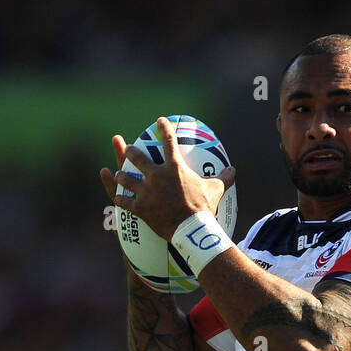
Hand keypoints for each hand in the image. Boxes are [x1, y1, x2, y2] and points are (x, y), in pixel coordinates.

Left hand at [99, 117, 234, 241]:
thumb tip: (233, 169)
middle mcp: (156, 176)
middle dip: (130, 151)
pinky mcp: (141, 208)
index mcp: (174, 168)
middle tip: (129, 149)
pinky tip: (117, 199)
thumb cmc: (204, 208)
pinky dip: (120, 200)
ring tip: (118, 175)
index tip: (159, 121)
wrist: (191, 230)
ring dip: (121, 176)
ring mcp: (146, 192)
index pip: (168, 140)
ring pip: (126, 180)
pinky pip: (125, 202)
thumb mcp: (216, 190)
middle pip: (138, 158)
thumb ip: (224, 178)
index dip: (163, 127)